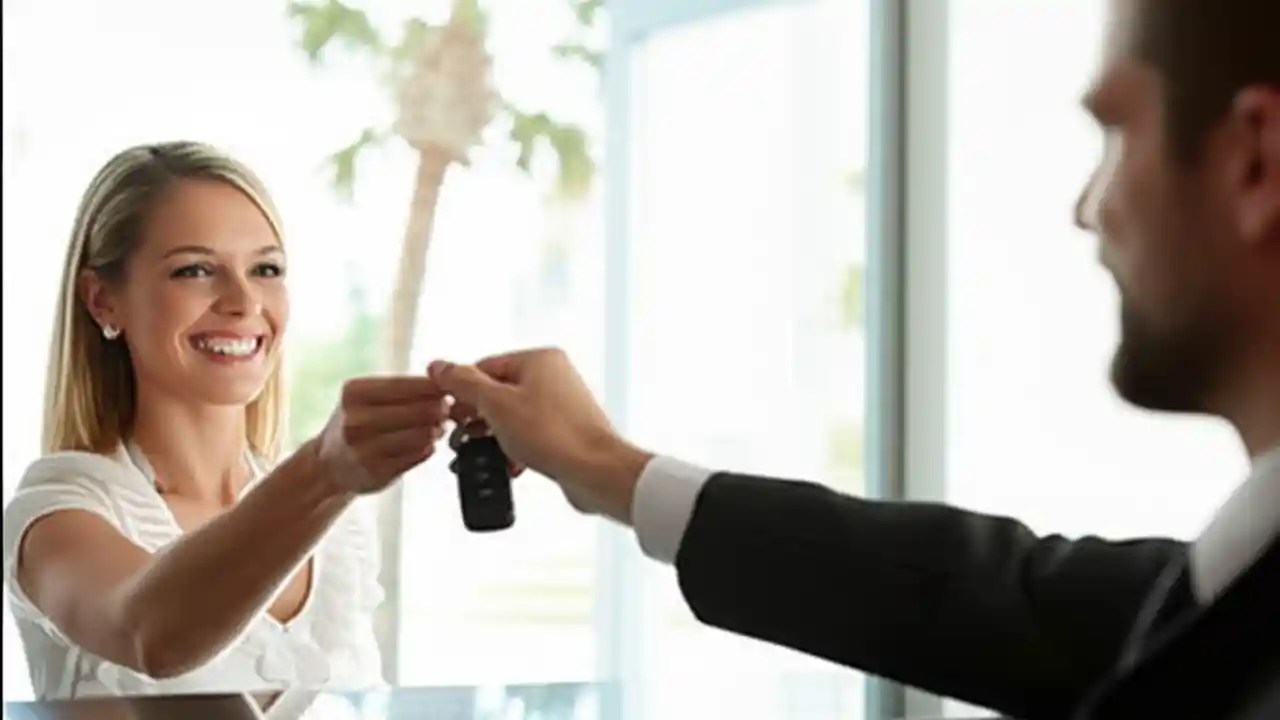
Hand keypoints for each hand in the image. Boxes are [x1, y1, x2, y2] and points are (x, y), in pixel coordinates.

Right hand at [313, 375, 448, 494]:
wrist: (329, 464)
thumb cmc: (356, 422)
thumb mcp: (366, 396)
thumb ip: (401, 389)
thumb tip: (445, 382)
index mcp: (354, 393)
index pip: (408, 386)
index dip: (435, 387)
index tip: (447, 388)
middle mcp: (357, 421)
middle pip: (421, 411)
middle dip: (441, 409)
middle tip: (447, 410)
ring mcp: (367, 450)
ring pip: (423, 435)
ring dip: (437, 430)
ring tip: (437, 427)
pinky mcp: (379, 473)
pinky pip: (419, 456)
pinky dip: (428, 448)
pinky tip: (425, 444)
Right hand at [427, 348, 652, 522]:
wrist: (595, 472)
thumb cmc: (555, 435)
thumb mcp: (496, 404)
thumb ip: (464, 383)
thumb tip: (441, 366)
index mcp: (540, 360)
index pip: (485, 366)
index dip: (463, 391)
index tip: (451, 413)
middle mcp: (554, 377)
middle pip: (499, 391)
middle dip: (477, 417)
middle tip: (463, 437)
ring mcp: (562, 406)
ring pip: (513, 416)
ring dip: (494, 436)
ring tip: (484, 453)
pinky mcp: (565, 432)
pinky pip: (530, 435)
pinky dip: (515, 448)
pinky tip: (508, 465)